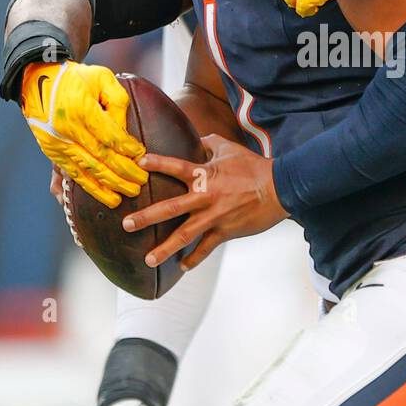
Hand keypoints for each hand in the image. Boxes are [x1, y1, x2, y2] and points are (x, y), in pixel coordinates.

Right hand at [21, 61, 147, 208]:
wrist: (38, 79)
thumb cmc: (77, 78)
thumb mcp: (103, 78)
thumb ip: (118, 103)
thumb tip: (125, 133)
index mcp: (81, 110)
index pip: (110, 136)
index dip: (128, 149)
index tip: (143, 157)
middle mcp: (67, 130)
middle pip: (100, 158)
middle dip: (122, 174)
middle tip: (140, 184)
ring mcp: (57, 143)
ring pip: (86, 171)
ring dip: (106, 187)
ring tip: (124, 197)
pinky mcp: (51, 151)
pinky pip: (71, 173)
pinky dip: (88, 187)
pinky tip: (103, 195)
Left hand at [122, 135, 285, 268]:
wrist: (279, 188)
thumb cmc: (254, 166)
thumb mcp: (229, 148)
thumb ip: (209, 143)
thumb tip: (196, 138)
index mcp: (204, 175)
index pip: (176, 166)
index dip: (157, 163)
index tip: (138, 163)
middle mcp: (205, 197)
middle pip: (170, 208)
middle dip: (146, 217)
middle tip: (126, 225)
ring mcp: (214, 217)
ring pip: (185, 235)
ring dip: (165, 248)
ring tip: (148, 259)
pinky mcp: (226, 231)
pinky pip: (207, 248)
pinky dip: (194, 258)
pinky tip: (182, 267)